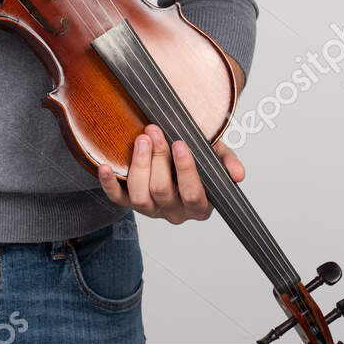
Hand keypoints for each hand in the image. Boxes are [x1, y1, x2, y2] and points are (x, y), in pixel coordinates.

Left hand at [96, 123, 244, 224]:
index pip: (193, 194)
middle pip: (163, 191)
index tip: (180, 143)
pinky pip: (117, 199)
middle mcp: (175, 212)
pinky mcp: (130, 204)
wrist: (175, 155)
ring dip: (139, 165)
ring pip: (141, 196)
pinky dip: (109, 183)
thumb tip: (238, 175)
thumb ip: (227, 163)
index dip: (185, 169)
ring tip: (140, 139)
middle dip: (158, 158)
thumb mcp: (215, 156)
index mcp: (199, 205)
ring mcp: (151, 210)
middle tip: (153, 131)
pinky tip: (104, 166)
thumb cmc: (197, 157)